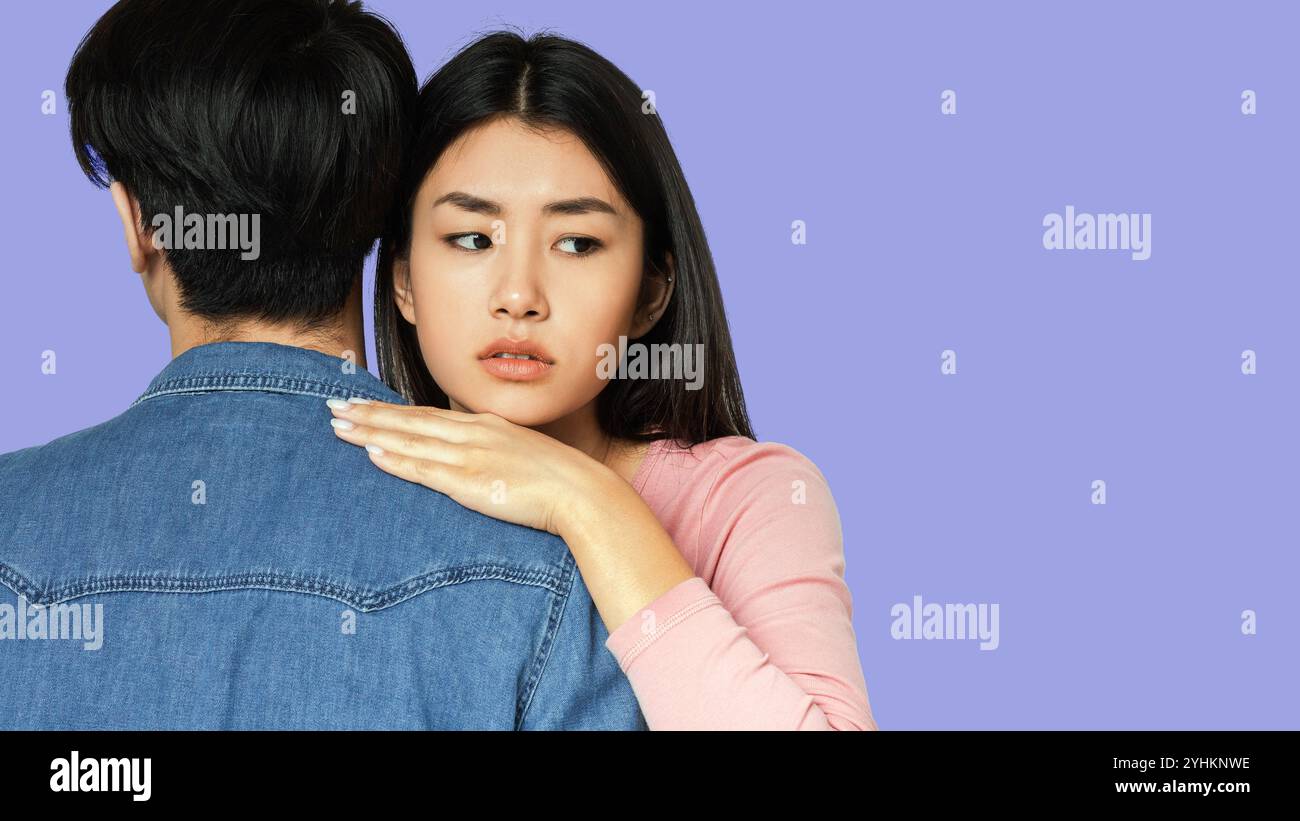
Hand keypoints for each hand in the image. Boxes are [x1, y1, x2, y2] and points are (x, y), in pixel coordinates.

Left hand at [324, 397, 610, 535]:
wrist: (582, 492)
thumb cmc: (560, 480)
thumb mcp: (524, 457)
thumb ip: (497, 455)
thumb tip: (480, 463)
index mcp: (485, 427)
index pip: (427, 415)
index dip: (392, 410)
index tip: (363, 404)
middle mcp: (473, 434)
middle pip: (410, 421)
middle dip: (370, 413)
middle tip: (334, 406)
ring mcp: (470, 456)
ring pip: (410, 440)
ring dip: (371, 432)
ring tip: (339, 425)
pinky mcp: (469, 483)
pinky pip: (424, 470)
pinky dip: (396, 460)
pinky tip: (371, 453)